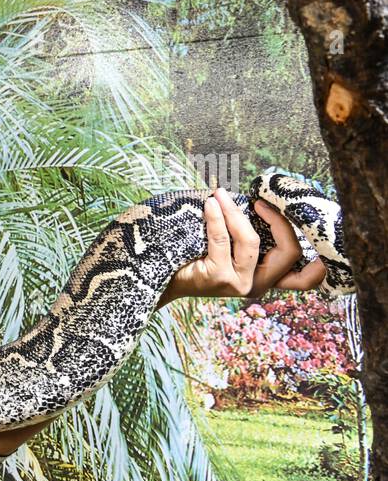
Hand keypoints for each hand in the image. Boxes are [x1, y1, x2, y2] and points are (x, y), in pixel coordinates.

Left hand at [165, 187, 327, 301]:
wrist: (164, 279)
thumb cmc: (198, 258)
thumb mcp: (232, 249)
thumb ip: (250, 235)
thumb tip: (260, 198)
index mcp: (267, 279)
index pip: (307, 276)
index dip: (316, 256)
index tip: (300, 221)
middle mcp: (258, 285)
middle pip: (289, 252)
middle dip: (279, 221)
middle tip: (259, 202)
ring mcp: (239, 284)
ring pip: (252, 241)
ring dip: (236, 213)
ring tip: (220, 195)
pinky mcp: (218, 278)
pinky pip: (222, 240)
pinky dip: (217, 217)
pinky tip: (210, 204)